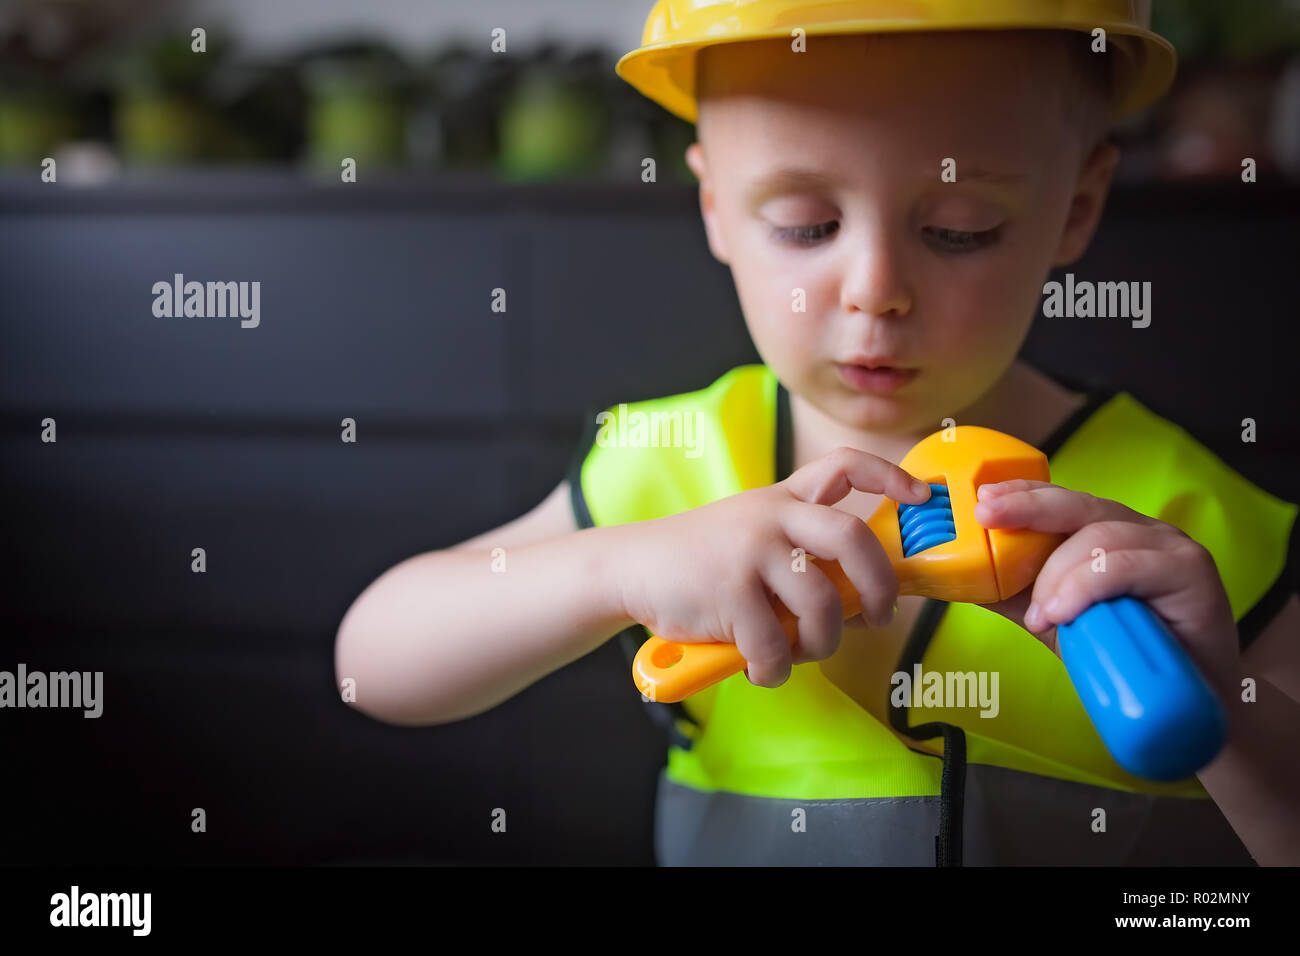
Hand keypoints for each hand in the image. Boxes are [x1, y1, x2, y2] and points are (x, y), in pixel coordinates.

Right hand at [614, 447, 931, 687]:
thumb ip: (800, 547)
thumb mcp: (751, 532)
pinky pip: (777, 646)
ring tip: (799, 652)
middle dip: (879, 586)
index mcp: (782, 499)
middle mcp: (771, 517)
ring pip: (823, 607)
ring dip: (821, 644)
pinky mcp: (729, 593)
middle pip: (853, 539)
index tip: (921, 497)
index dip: (890, 476)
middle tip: (878, 615)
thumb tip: (862, 595)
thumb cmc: (700, 562)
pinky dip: (774, 669)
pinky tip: (759, 666)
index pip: (845, 466)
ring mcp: (751, 552)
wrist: (630, 568)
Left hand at [973, 479, 1241, 702]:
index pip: (1062, 501)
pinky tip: (1063, 613)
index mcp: (1109, 531)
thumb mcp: (1053, 618)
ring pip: (1098, 537)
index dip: (1022, 494)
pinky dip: (1085, 586)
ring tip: (1039, 616)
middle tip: (986, 516)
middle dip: (1027, 507)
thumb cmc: (1119, 653)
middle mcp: (1140, 529)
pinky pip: (1124, 564)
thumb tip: (958, 578)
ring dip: (1056, 575)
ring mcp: (1168, 546)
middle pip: (1078, 505)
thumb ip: (1013, 593)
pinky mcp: (1190, 570)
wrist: (1181, 704)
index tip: (982, 498)